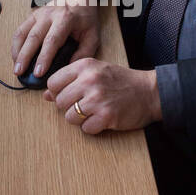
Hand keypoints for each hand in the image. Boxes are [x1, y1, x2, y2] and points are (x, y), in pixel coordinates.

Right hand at [12, 0, 100, 78]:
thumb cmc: (85, 18)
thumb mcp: (93, 35)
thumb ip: (84, 52)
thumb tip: (70, 68)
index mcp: (66, 19)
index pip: (52, 40)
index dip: (44, 57)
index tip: (38, 72)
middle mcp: (50, 15)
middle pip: (33, 37)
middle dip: (25, 56)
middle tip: (20, 72)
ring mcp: (39, 14)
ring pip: (23, 33)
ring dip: (17, 51)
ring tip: (16, 67)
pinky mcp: (32, 15)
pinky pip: (20, 30)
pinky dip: (15, 44)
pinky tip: (16, 56)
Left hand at [43, 58, 161, 133]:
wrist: (149, 91)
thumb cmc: (121, 81)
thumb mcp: (95, 72)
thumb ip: (70, 80)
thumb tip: (46, 95)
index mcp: (85, 66)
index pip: (53, 83)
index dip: (57, 92)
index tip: (68, 95)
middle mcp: (89, 81)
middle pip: (60, 102)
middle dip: (69, 107)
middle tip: (85, 105)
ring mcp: (98, 99)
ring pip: (70, 117)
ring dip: (80, 119)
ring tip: (95, 112)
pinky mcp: (106, 116)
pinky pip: (86, 128)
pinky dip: (93, 127)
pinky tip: (103, 119)